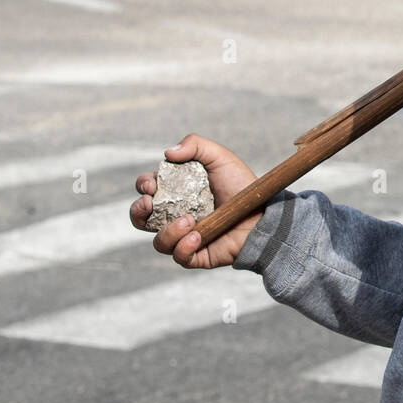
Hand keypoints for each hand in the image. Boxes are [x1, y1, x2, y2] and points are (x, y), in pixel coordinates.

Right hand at [130, 134, 260, 269]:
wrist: (264, 214)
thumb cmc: (243, 186)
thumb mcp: (220, 157)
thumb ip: (195, 145)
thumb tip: (167, 154)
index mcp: (178, 192)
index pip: (148, 190)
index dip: (143, 186)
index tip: (152, 185)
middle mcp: (177, 215)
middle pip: (141, 218)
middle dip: (137, 211)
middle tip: (150, 204)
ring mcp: (185, 237)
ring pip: (158, 241)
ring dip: (167, 231)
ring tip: (189, 220)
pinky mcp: (197, 255)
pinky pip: (178, 257)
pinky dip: (183, 247)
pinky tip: (198, 236)